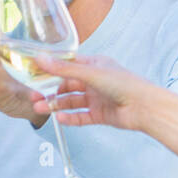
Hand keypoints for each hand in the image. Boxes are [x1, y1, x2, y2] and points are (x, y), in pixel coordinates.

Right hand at [29, 55, 151, 131]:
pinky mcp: (100, 115)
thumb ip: (64, 69)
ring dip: (56, 105)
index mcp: (94, 65)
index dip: (50, 68)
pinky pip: (80, 116)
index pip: (67, 65)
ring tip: (40, 108)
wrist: (144, 107)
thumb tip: (41, 58)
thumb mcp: (90, 73)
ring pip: (71, 102)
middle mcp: (94, 81)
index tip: (33, 72)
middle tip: (34, 95)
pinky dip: (70, 118)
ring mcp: (97, 98)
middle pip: (66, 85)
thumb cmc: (124, 83)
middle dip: (50, 90)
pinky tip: (59, 118)